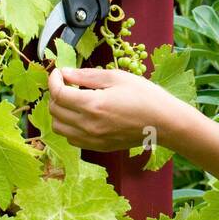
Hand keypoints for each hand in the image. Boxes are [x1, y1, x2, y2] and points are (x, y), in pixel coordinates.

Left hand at [46, 65, 178, 152]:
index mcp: (92, 105)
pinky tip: (81, 116)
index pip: (58, 94)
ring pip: (59, 128)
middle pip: (54, 111)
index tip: (58, 72)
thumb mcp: (117, 77)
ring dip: (60, 112)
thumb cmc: (145, 96)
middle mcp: (88, 125)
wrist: (164, 123)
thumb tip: (65, 73)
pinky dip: (69, 126)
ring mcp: (92, 139)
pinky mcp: (98, 147)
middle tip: (66, 84)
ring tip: (72, 101)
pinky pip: (72, 139)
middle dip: (55, 94)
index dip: (53, 80)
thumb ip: (87, 76)